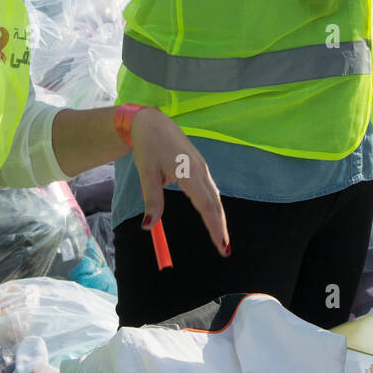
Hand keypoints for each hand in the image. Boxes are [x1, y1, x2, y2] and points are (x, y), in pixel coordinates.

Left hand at [129, 108, 229, 255]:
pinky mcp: (200, 167)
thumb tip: (148, 227)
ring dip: (219, 218)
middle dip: (221, 227)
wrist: (153, 123)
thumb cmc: (149, 147)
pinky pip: (211, 190)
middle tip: (225, 250)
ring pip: (215, 197)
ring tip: (222, 239)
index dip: (214, 226)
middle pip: (215, 203)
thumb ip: (152, 201)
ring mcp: (202, 168)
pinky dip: (214, 207)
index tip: (221, 245)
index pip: (205, 205)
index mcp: (189, 172)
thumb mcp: (147, 175)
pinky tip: (214, 218)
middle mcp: (200, 170)